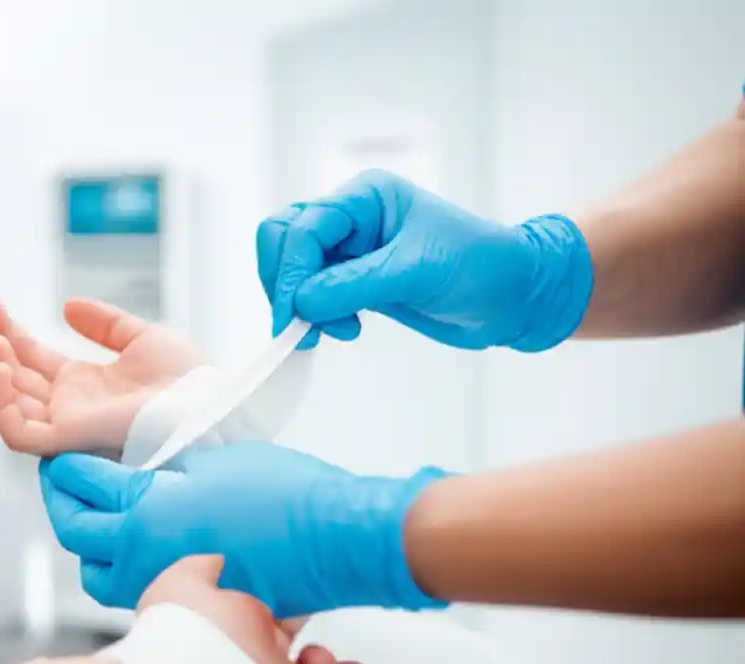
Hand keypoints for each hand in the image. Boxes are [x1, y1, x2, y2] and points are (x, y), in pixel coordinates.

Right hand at [0, 294, 202, 455]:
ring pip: (2, 405)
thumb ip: (104, 323)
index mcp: (81, 386)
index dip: (4, 328)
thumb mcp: (142, 338)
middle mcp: (66, 408)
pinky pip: (15, 432)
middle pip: (7, 378)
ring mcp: (63, 426)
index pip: (27, 357)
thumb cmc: (187, 382)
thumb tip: (68, 306)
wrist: (206, 406)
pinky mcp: (65, 441)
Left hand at [40, 442, 447, 616]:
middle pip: (77, 533)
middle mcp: (147, 557)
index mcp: (148, 512)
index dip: (68, 466)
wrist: (335, 539)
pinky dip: (124, 570)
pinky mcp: (191, 604)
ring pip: (99, 575)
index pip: (87, 484)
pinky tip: (139, 549)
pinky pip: (135, 592)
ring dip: (89, 548)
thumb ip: (170, 461)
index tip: (62, 457)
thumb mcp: (217, 457)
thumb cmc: (286, 496)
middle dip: (63, 503)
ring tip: (94, 523)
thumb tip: (146, 462)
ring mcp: (166, 586)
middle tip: (62, 484)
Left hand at [141, 555, 367, 663]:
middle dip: (304, 639)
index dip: (277, 613)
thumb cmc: (182, 637)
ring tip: (321, 656)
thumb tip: (218, 559)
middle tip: (312, 619)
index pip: (259, 629)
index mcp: (229, 640)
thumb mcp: (182, 584)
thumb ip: (200, 569)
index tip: (294, 595)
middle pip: (287, 659)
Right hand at [257, 169, 592, 351]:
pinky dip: (314, 316)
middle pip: (282, 240)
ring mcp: (349, 250)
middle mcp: (350, 218)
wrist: (514, 297)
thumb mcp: (417, 271)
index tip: (294, 317)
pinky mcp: (352, 281)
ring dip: (300, 304)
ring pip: (291, 269)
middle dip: (285, 284)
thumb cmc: (481, 267)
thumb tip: (300, 303)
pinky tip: (346, 330)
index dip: (291, 273)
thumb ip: (353, 285)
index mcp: (364, 197)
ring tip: (335, 331)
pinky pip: (310, 294)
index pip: (303, 227)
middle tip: (302, 327)